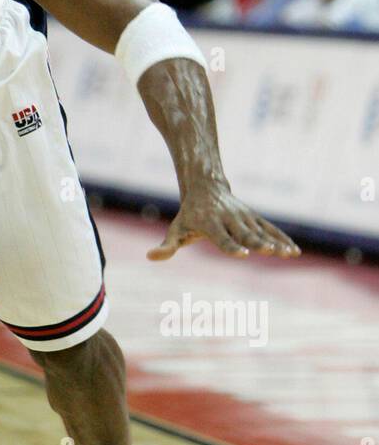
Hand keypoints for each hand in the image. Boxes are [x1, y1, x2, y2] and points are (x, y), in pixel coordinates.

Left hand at [147, 180, 300, 260]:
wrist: (205, 188)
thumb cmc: (189, 215)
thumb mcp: (176, 229)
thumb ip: (166, 246)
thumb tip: (150, 257)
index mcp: (210, 224)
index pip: (222, 238)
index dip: (232, 246)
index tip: (243, 254)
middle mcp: (230, 219)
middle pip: (245, 233)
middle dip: (258, 242)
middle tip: (270, 251)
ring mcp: (244, 217)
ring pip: (261, 231)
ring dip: (276, 242)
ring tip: (289, 254)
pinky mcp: (254, 218)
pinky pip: (270, 229)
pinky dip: (282, 238)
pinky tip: (294, 251)